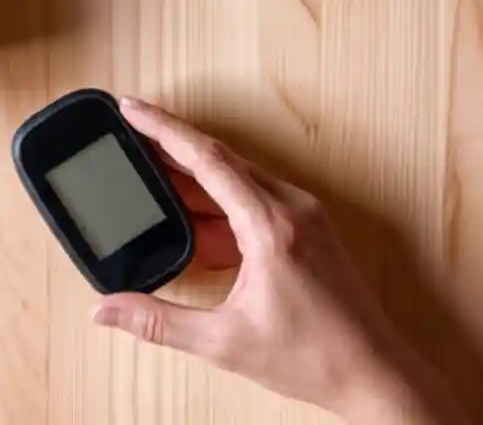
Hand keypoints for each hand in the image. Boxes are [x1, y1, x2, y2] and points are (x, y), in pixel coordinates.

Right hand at [93, 98, 466, 423]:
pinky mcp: (308, 227)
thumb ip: (159, 322)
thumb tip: (108, 310)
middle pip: (220, 158)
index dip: (163, 129)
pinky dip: (219, 198)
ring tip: (151, 175)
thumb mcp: (224, 342)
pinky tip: (194, 217)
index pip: (206, 160)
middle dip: (170, 143)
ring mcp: (304, 215)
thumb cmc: (315, 357)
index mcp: (271, 227)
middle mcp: (292, 209)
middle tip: (129, 133)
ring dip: (194, 174)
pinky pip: (255, 195)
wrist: (374, 373)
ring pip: (237, 175)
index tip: (131, 109)